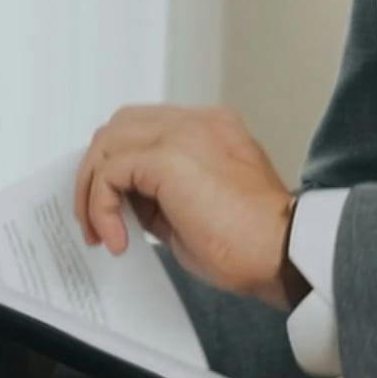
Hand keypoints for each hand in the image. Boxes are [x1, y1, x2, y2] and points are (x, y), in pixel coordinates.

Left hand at [73, 104, 299, 305]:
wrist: (283, 254)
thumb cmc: (253, 245)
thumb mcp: (195, 210)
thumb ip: (161, 193)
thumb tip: (124, 200)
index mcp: (211, 129)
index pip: (145, 129)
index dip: (120, 166)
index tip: (114, 209)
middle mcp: (198, 122)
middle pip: (120, 127)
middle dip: (97, 172)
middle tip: (95, 220)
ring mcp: (184, 133)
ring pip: (108, 143)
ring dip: (93, 190)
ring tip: (101, 231)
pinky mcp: (168, 157)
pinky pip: (111, 172)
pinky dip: (101, 206)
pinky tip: (117, 238)